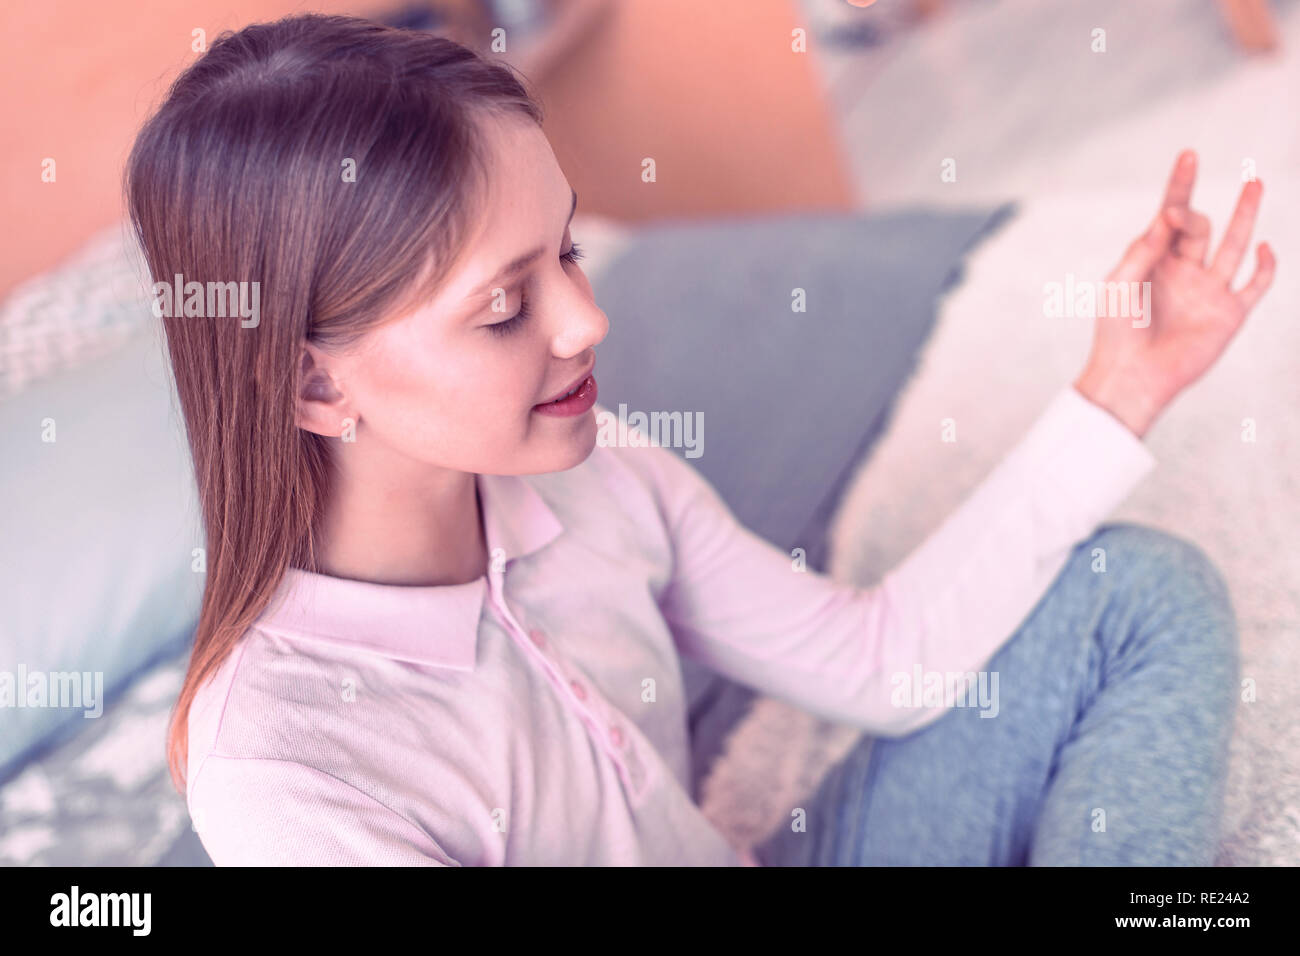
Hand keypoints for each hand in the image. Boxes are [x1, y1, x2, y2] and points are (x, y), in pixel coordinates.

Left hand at [1073, 150, 1275, 437]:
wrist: (1131, 377)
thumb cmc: (1116, 334)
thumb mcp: (1120, 285)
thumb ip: (1142, 250)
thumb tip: (1167, 217)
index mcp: (1154, 260)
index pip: (1171, 215)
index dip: (1181, 185)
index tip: (1188, 156)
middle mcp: (1184, 271)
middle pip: (1199, 227)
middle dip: (1191, 217)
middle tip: (1176, 218)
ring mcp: (1208, 290)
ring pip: (1234, 245)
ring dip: (1246, 214)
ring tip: (1255, 183)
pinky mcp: (1228, 314)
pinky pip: (1255, 285)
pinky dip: (1265, 266)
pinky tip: (1266, 248)